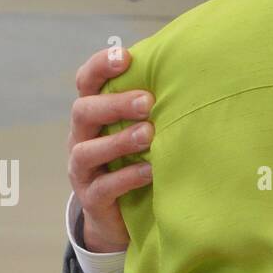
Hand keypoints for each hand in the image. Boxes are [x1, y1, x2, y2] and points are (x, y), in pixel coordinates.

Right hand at [67, 48, 154, 252]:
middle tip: (147, 102)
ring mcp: (83, 170)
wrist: (119, 216)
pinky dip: (127, 177)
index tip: (125, 56)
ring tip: (148, 135)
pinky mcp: (92, 199)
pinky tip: (151, 170)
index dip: (100, 66)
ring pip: (86, 151)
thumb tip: (190, 70)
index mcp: (94, 114)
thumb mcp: (139, 126)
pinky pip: (103, 187)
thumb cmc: (135, 157)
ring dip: (119, 141)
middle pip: (83, 112)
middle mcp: (82, 138)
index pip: (86, 83)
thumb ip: (151, 103)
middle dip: (114, 104)